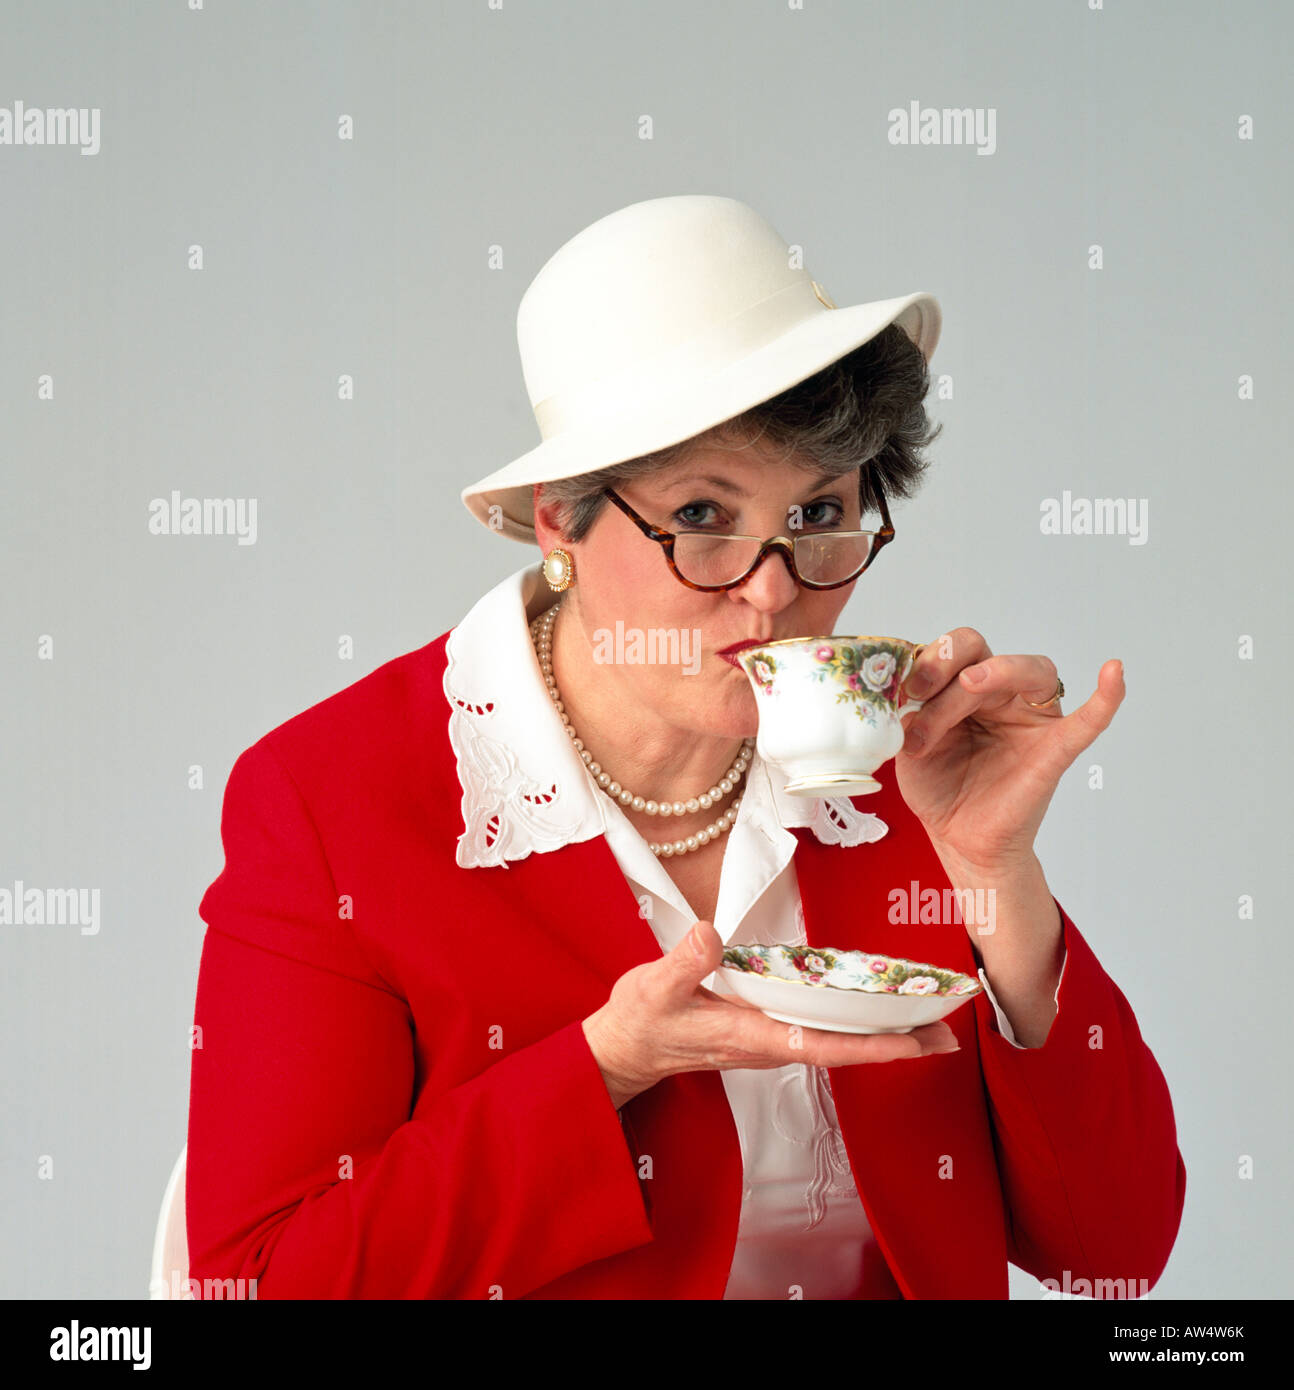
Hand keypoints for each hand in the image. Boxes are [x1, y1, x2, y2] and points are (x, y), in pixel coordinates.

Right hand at [582, 919, 960, 1108]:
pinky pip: (818, 1029)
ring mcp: (768, 1039)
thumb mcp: (653, 988)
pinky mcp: (762, 1029)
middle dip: (895, 1042)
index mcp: (753, 1037)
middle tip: (947, 1031)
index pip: (825, 1046)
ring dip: (880, 1034)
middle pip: (845, 1047)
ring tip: (923, 1023)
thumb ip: (684, 963)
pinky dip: (851, 1022)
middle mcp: (769, 1043)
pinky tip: (867, 1009)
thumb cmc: (640, 1023)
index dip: (873, 1046)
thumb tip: (712, 935)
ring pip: (836, 1040)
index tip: (915, 1044)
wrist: (623, 1049)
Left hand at [897, 631, 1124, 873]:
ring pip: (1028, 673)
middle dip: (950, 665)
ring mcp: (1031, 720)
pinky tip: (1113, 672)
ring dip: (990, 675)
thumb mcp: (910, 745)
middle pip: (984, 655)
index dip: (929, 659)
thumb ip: (908, 714)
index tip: (905, 686)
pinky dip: (1105, 698)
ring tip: (966, 689)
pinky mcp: (1054, 750)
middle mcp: (1001, 697)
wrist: (958, 838)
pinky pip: (1087, 722)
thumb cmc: (939, 788)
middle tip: (923, 691)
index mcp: (964, 691)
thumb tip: (902, 689)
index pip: (955, 653)